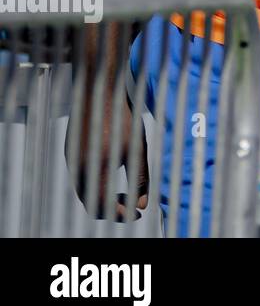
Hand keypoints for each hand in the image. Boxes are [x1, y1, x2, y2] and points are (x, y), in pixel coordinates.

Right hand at [66, 93, 149, 220]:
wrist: (99, 91)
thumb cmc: (121, 118)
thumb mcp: (137, 148)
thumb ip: (140, 178)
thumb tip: (143, 204)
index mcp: (94, 169)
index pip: (102, 206)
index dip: (120, 214)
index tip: (137, 214)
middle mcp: (78, 168)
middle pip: (91, 203)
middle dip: (112, 209)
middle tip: (132, 207)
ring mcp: (71, 160)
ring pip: (85, 191)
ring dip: (103, 198)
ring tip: (124, 194)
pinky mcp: (70, 152)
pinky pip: (81, 178)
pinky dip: (95, 186)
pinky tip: (112, 177)